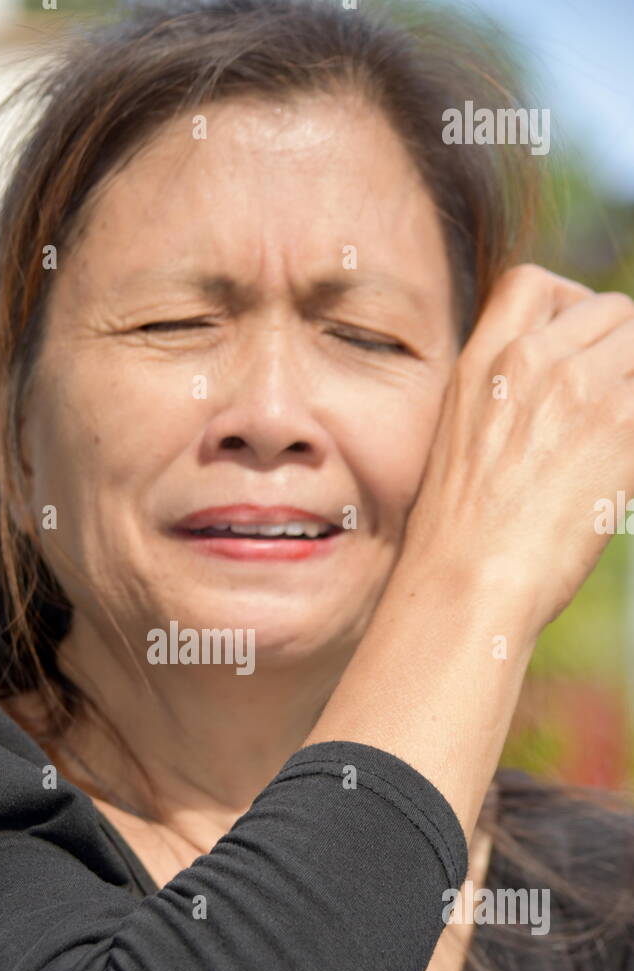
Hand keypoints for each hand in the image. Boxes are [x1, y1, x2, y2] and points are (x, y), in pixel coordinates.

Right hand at [401, 263, 633, 635]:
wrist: (466, 585)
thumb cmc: (458, 539)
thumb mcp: (456, 442)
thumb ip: (503, 398)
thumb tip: (557, 399)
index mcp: (482, 362)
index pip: (535, 283)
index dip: (569, 306)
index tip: (575, 350)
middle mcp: (532, 363)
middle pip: (613, 311)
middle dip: (622, 353)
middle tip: (609, 410)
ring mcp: (584, 390)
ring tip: (618, 437)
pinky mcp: (626, 429)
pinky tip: (627, 469)